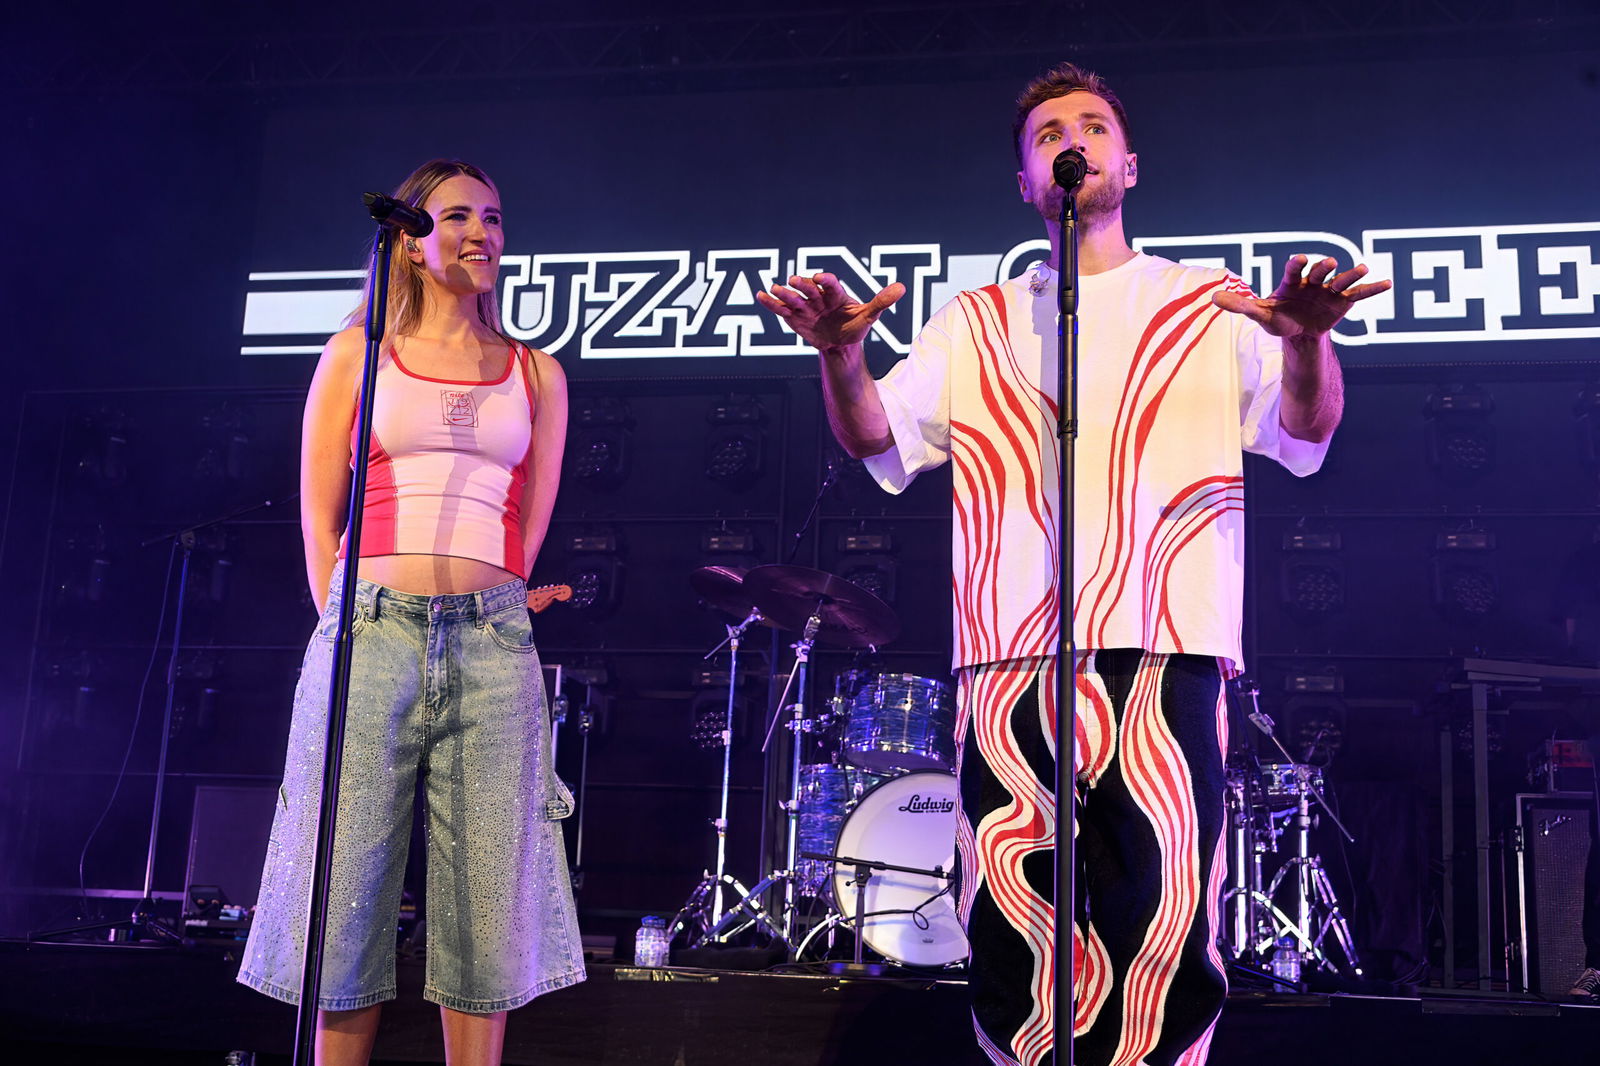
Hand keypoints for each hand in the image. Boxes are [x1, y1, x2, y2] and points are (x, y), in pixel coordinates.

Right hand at [756, 272, 904, 349]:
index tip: (820, 278)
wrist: (841, 343)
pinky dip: (771, 304)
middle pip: (809, 289)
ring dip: (784, 294)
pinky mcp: (794, 318)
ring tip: (774, 289)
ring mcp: (805, 307)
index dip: (825, 280)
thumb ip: (881, 301)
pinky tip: (761, 296)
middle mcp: (819, 297)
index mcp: (836, 294)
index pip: (831, 285)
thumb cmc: (855, 325)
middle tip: (794, 281)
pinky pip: (782, 310)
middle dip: (802, 286)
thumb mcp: (869, 316)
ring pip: (794, 299)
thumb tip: (902, 287)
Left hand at [1212, 255, 1390, 341]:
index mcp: (1292, 282)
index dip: (1297, 264)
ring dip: (1350, 275)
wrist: (1298, 333)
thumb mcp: (1259, 314)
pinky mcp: (1343, 302)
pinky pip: (1359, 294)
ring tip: (1361, 268)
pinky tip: (1387, 284)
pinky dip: (1372, 289)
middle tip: (1330, 263)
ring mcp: (1329, 291)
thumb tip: (1213, 298)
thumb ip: (1240, 305)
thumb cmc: (1278, 319)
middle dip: (1325, 268)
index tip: (1301, 259)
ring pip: (1341, 281)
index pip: (1294, 269)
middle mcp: (1313, 282)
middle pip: (1320, 272)